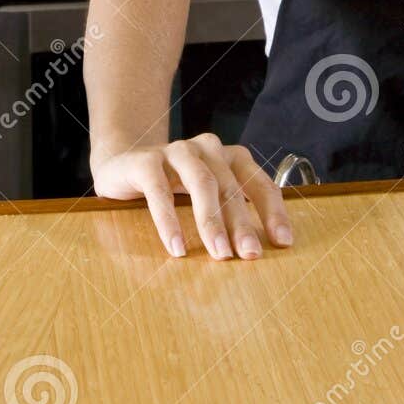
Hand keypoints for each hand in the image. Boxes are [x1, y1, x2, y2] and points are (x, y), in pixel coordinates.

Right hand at [91, 131, 294, 258]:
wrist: (121, 164)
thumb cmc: (174, 185)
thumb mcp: (207, 195)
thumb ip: (230, 212)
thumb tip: (254, 249)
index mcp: (231, 157)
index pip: (261, 184)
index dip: (274, 212)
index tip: (283, 242)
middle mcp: (209, 149)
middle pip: (232, 187)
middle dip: (243, 223)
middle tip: (250, 254)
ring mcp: (177, 151)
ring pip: (202, 183)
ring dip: (212, 221)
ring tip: (219, 253)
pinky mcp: (146, 161)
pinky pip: (160, 191)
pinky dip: (170, 220)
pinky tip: (176, 246)